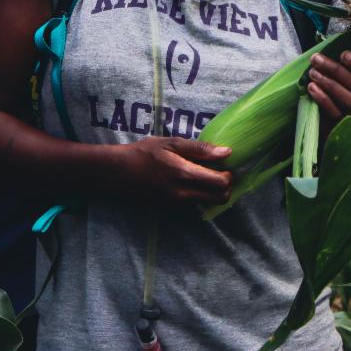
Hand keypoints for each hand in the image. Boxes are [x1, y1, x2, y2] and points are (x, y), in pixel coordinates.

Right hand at [117, 136, 234, 210]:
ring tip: (207, 175)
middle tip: (220, 172)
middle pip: (221, 198)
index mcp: (185, 174)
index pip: (221, 183)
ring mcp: (179, 202)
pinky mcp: (173, 206)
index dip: (229, 174)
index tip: (224, 164)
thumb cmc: (144, 153)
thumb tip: (226, 152)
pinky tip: (193, 181)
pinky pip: (196, 203)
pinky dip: (202, 194)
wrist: (120, 173)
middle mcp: (184, 192)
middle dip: (227, 186)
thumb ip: (199, 149)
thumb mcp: (170, 143)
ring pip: (210, 202)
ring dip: (215, 191)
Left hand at [306, 51, 350, 125]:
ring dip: (328, 83)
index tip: (343, 54)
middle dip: (335, 69)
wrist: (317, 120)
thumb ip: (336, 66)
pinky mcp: (340, 125)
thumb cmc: (327, 91)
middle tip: (316, 59)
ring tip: (312, 72)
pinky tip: (311, 87)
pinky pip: (334, 112)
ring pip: (348, 98)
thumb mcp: (333, 77)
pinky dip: (322, 98)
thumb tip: (329, 49)